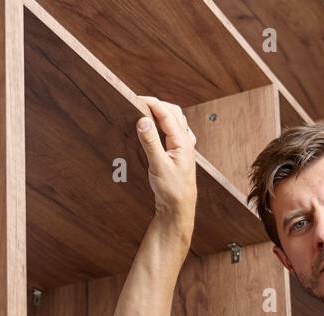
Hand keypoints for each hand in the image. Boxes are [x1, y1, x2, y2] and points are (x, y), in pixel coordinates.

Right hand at [135, 95, 196, 233]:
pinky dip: (166, 123)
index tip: (137, 98)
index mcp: (182, 141)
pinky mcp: (181, 153)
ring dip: (162, 113)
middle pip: (173, 113)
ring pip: (176, 120)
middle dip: (157, 105)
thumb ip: (150, 142)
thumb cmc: (172, 191)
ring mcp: (185, 147)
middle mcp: (186, 141)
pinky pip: (176, 131)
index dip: (152, 103)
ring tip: (147, 112)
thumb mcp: (158, 166)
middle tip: (139, 104)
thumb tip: (143, 120)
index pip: (167, 113)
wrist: (179, 209)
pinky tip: (160, 127)